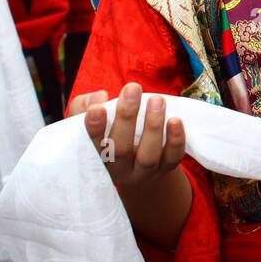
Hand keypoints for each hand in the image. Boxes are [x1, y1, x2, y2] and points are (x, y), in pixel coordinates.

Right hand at [69, 84, 185, 190]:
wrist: (135, 165)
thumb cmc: (108, 135)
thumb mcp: (89, 122)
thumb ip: (84, 106)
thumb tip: (100, 96)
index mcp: (96, 158)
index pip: (91, 145)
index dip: (94, 128)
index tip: (97, 108)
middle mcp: (118, 170)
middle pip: (120, 150)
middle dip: (126, 117)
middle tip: (132, 88)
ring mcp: (143, 173)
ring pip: (148, 157)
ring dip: (153, 126)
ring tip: (157, 100)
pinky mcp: (165, 169)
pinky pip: (172, 158)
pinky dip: (176, 140)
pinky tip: (175, 120)